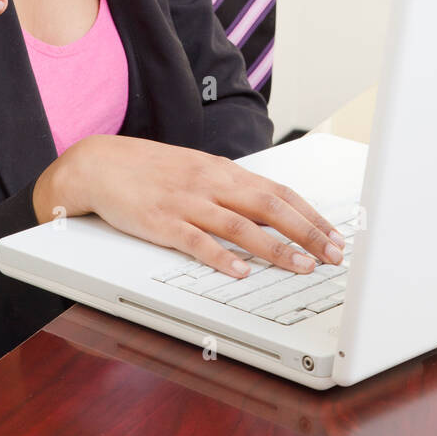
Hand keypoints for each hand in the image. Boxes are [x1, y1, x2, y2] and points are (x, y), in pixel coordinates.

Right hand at [32, 136, 345, 278]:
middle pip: (269, 206)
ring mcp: (187, 202)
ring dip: (275, 248)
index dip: (311, 216)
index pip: (279, 192)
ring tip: (301, 267)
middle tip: (333, 255)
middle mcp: (211, 183)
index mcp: (223, 171)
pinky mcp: (162, 221)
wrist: (100, 163)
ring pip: (240, 225)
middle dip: (307, 232)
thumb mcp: (198, 171)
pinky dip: (220, 257)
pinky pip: (196, 241)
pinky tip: (240, 272)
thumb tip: (270, 211)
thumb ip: (231, 190)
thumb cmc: (151, 170)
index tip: (336, 236)